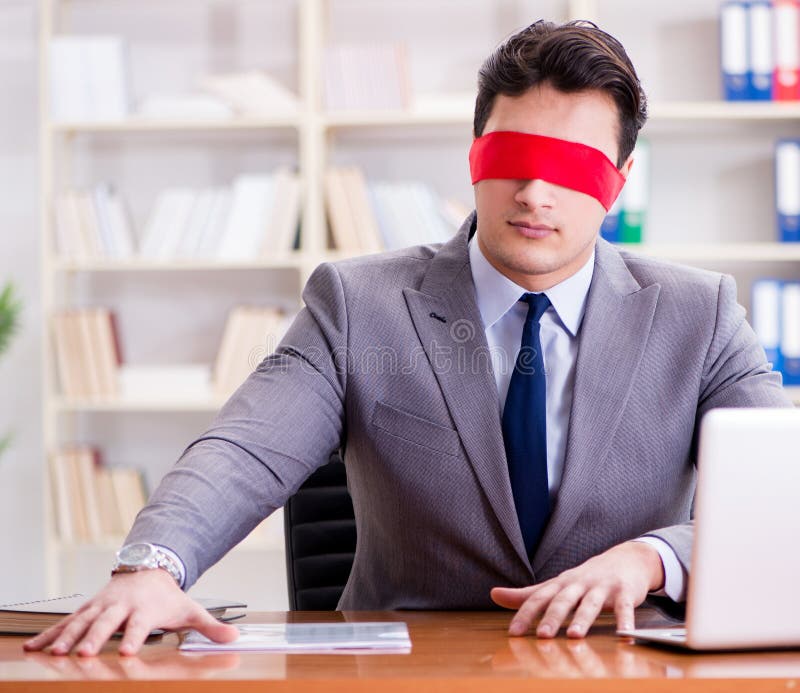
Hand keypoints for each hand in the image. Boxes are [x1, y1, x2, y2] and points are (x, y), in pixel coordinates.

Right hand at [22, 569, 238, 655]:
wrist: (149, 568)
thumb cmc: (169, 596)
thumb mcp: (190, 609)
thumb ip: (211, 626)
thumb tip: (235, 638)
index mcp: (145, 608)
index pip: (140, 624)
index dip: (134, 637)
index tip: (128, 653)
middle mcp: (121, 605)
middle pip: (106, 622)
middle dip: (95, 637)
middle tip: (85, 653)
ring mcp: (101, 606)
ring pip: (81, 621)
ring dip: (67, 637)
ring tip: (54, 654)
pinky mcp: (87, 609)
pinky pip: (65, 622)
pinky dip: (50, 634)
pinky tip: (33, 648)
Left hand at [490, 540, 664, 638]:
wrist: (625, 558)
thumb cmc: (586, 578)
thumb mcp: (556, 585)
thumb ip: (527, 594)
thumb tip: (493, 594)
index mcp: (561, 584)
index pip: (539, 599)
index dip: (525, 615)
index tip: (513, 633)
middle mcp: (579, 584)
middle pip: (563, 600)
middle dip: (552, 618)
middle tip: (542, 636)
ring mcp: (602, 587)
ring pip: (591, 604)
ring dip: (583, 619)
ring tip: (575, 636)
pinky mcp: (625, 592)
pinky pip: (625, 607)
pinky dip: (625, 621)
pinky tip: (624, 634)